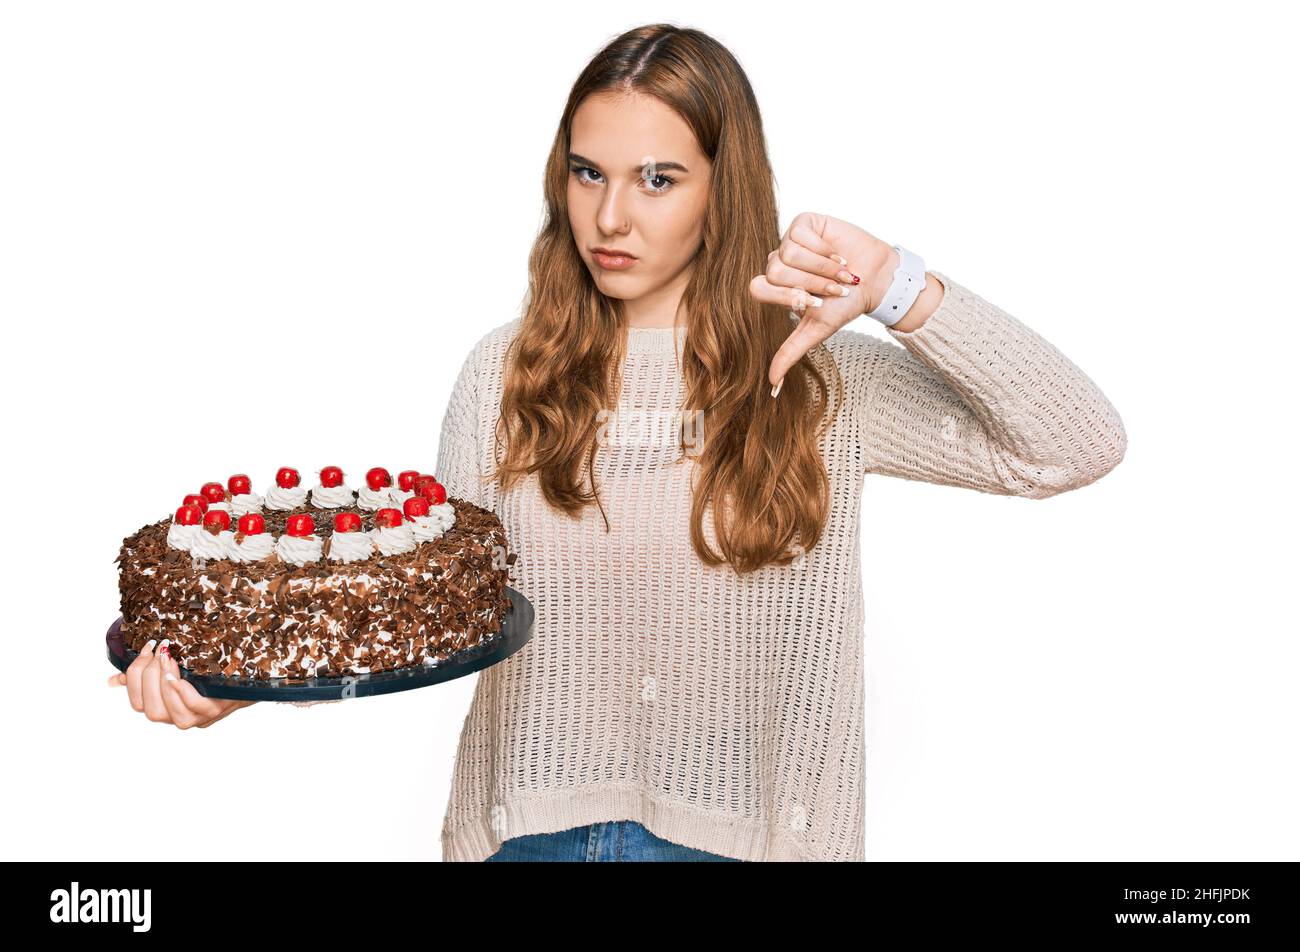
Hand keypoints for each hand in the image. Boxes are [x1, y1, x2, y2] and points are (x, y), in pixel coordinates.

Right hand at [108, 638, 255, 727]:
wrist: (248, 677)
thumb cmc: (209, 674)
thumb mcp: (176, 672)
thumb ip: (146, 676)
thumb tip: (113, 680)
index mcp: (166, 708)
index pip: (136, 704)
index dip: (133, 678)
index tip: (145, 650)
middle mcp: (178, 718)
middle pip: (147, 709)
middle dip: (147, 676)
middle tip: (158, 651)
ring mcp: (196, 718)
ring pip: (164, 712)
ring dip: (160, 682)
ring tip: (168, 658)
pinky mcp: (213, 711)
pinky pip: (191, 707)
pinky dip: (179, 691)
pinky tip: (178, 676)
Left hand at [748, 212, 894, 393]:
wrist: (876, 280)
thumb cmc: (845, 305)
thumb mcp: (817, 330)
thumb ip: (791, 352)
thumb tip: (771, 385)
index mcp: (775, 287)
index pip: (758, 288)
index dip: (787, 296)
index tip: (816, 303)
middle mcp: (778, 262)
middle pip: (775, 270)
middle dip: (811, 283)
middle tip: (834, 289)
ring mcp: (789, 240)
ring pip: (788, 251)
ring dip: (821, 267)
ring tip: (841, 273)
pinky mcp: (804, 223)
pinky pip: (801, 233)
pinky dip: (824, 249)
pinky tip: (839, 256)